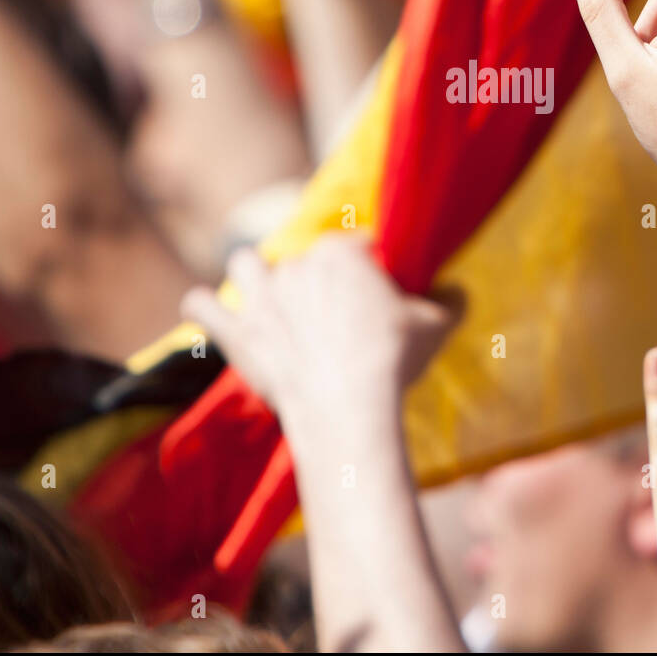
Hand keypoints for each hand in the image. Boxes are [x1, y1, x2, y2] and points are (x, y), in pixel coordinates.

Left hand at [181, 235, 461, 431]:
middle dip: (312, 280)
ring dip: (253, 275)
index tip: (378, 297)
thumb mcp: (437, 324)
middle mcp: (295, 264)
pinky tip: (209, 312)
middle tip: (331, 315)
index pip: (356, 246)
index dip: (369, 270)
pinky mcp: (235, 332)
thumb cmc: (393, 359)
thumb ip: (449, 299)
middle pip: (301, 258)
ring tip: (269, 299)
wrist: (348, 408)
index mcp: (341, 253)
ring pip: (245, 263)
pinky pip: (200, 304)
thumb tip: (456, 292)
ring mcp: (260, 296)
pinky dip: (203, 307)